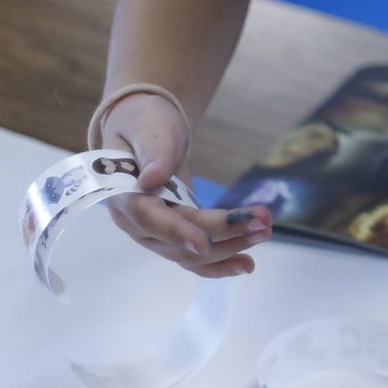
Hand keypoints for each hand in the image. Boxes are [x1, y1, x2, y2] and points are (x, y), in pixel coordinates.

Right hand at [99, 91, 270, 277]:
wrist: (146, 129)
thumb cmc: (144, 122)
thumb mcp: (148, 127)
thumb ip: (153, 152)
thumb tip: (153, 178)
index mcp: (123, 195)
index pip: (147, 218)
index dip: (175, 232)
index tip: (204, 243)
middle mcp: (136, 223)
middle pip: (178, 240)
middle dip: (222, 234)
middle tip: (262, 223)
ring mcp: (156, 233)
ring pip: (192, 254)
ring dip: (230, 247)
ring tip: (264, 232)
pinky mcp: (176, 234)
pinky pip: (196, 258)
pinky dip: (221, 263)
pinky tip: (247, 264)